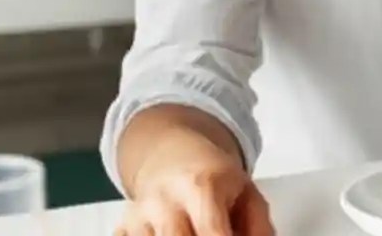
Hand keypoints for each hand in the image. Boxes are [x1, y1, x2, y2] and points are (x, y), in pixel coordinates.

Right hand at [116, 146, 272, 235]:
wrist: (173, 155)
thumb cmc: (216, 179)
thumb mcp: (248, 193)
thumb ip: (259, 225)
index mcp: (202, 186)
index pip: (211, 231)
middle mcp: (164, 200)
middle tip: (218, 235)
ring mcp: (138, 216)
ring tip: (195, 230)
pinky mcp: (122, 227)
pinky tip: (169, 233)